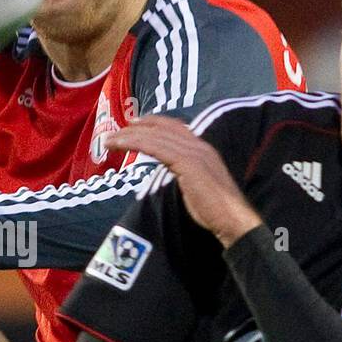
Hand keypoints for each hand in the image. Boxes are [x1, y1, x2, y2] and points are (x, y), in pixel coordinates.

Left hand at [108, 116, 261, 247]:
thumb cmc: (214, 209)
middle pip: (163, 128)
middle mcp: (199, 145)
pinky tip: (122, 144)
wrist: (231, 218)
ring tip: (110, 140)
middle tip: (116, 130)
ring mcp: (194, 152)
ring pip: (155, 137)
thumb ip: (185, 173)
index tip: (134, 124)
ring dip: (129, 136)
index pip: (175, 127)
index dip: (153, 123)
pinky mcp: (188, 163)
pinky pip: (157, 148)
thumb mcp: (197, 184)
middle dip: (137, 127)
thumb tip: (172, 172)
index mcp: (202, 148)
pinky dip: (137, 143)